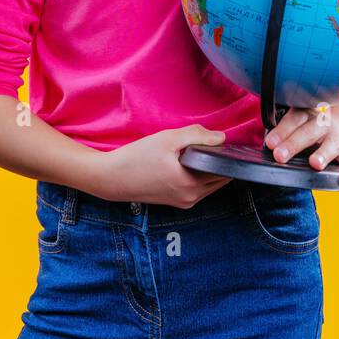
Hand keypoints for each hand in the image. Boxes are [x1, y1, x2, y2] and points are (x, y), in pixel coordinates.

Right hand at [92, 125, 232, 207]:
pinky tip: (186, 162)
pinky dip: (198, 176)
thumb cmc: (136, 158)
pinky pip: (197, 188)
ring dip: (209, 169)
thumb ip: (196, 136)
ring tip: (197, 151)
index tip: (225, 141)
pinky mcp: (175, 202)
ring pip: (209, 185)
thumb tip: (222, 138)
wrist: (111, 179)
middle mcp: (190, 198)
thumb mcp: (167, 139)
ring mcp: (183, 202)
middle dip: (220, 162)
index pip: (224, 171)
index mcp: (191, 184)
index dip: (228, 155)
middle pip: (219, 179)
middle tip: (210, 143)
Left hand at [265, 105, 338, 186]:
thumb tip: (266, 148)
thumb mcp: (299, 125)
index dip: (281, 131)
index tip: (270, 143)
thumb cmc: (312, 131)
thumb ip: (285, 134)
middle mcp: (323, 125)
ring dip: (323, 154)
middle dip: (294, 143)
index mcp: (307, 116)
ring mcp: (338, 138)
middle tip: (280, 156)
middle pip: (308, 132)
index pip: (293, 120)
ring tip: (314, 163)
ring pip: (331, 145)